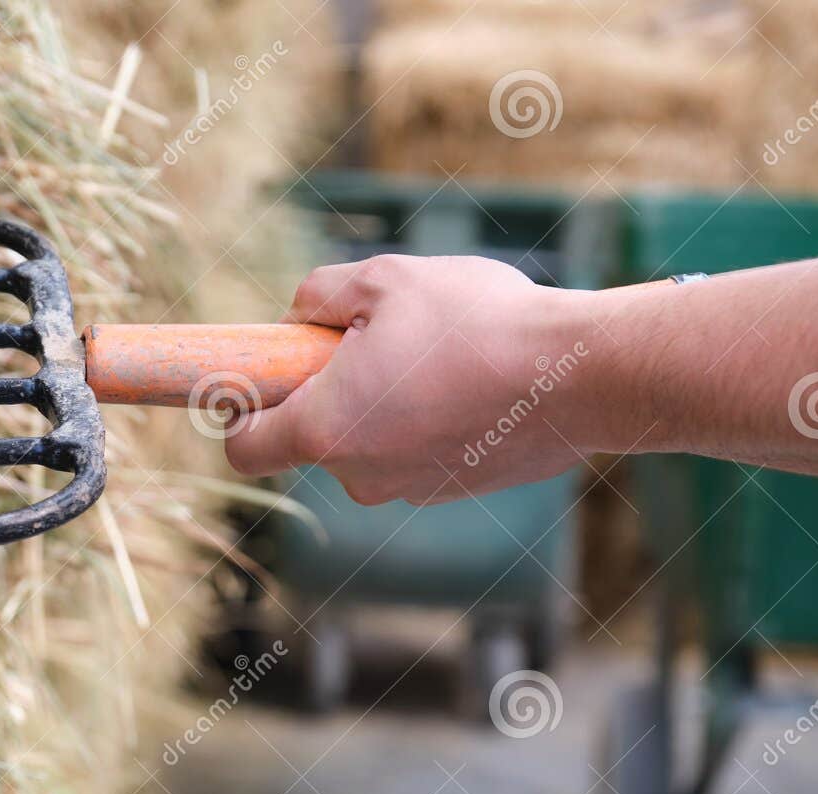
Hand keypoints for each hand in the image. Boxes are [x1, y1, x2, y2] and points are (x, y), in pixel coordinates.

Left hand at [224, 255, 604, 504]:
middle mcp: (359, 476)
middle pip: (312, 437)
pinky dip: (425, 418)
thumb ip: (317, 295)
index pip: (244, 449)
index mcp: (324, 431)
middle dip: (327, 389)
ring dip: (381, 400)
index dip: (238, 414)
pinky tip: (469, 377)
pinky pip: (416, 450)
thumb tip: (297, 314)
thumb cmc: (474, 323)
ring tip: (435, 350)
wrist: (579, 374)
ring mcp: (409, 490)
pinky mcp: (454, 489)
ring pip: (369, 442)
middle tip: (371, 337)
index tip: (255, 380)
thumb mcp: (381, 280)